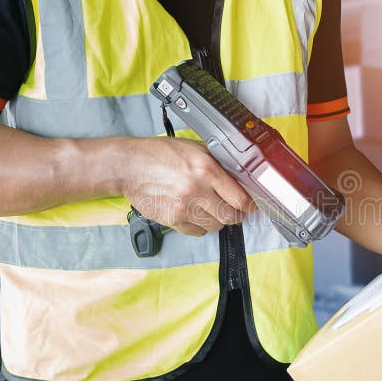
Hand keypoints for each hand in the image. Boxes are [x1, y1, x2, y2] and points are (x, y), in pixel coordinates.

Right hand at [120, 137, 256, 235]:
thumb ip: (220, 163)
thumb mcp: (196, 148)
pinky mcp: (173, 220)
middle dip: (235, 214)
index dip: (250, 204)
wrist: (129, 166)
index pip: (240, 198)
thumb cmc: (161, 154)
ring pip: (216, 227)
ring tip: (209, 207)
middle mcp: (197, 190)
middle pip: (231, 217)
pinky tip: (195, 213)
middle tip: (232, 208)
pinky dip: (201, 226)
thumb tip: (242, 179)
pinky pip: (198, 232)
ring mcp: (184, 208)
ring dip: (217, 220)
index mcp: (206, 169)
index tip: (251, 205)